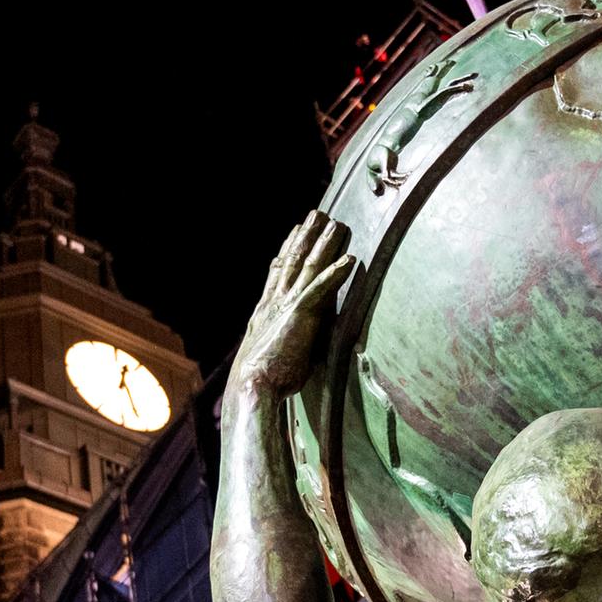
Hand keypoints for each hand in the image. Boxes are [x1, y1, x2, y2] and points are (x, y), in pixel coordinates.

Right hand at [233, 211, 355, 396]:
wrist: (251, 387)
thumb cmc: (262, 381)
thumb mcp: (271, 355)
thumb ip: (284, 343)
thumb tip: (296, 348)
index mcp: (265, 311)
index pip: (278, 274)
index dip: (287, 251)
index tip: (293, 233)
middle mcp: (274, 302)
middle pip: (293, 261)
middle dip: (306, 236)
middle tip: (316, 215)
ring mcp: (287, 305)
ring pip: (308, 267)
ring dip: (324, 244)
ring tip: (336, 225)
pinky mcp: (301, 314)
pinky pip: (321, 288)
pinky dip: (336, 272)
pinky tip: (350, 259)